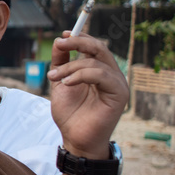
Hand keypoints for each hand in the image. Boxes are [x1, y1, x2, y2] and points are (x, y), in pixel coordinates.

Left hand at [47, 32, 127, 158]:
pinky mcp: (120, 94)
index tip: (62, 36)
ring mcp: (117, 83)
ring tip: (54, 77)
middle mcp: (111, 75)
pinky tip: (67, 83)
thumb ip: (61, 62)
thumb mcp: (61, 82)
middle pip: (99, 48)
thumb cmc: (70, 114)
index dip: (80, 37)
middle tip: (60, 44)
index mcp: (99, 71)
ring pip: (96, 62)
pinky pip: (102, 75)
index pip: (94, 47)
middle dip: (78, 42)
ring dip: (71, 66)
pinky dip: (81, 75)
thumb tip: (59, 41)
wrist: (75, 138)